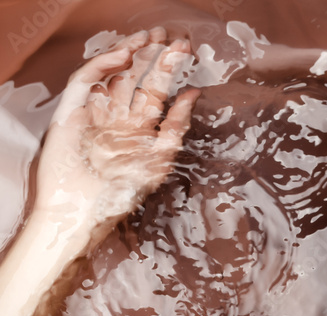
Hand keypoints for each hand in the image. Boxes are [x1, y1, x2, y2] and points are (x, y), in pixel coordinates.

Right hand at [34, 28, 198, 242]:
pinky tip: (123, 56)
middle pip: (135, 78)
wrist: (86, 209)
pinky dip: (103, 65)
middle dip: (151, 55)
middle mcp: (118, 117)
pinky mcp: (72, 111)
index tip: (185, 50)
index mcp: (139, 128)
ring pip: (112, 74)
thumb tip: (193, 93)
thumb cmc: (123, 191)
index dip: (169, 70)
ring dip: (129, 54)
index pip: (156, 92)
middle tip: (169, 35)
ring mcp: (95, 112)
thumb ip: (176, 126)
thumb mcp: (160, 158)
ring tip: (149, 37)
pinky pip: (86, 80)